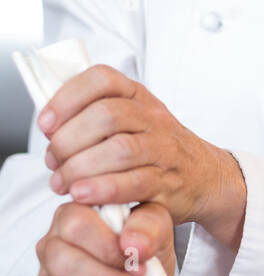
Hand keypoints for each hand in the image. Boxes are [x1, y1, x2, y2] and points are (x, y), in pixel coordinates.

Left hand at [37, 64, 226, 228]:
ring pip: (120, 149)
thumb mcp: (130, 121)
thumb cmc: (155, 149)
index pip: (102, 80)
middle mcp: (152, 117)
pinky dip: (103, 189)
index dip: (67, 98)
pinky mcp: (168, 183)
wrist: (205, 177)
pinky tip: (82, 194)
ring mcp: (163, 149)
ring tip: (62, 183)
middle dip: (68, 140)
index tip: (46, 123)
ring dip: (81, 168)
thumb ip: (91, 117)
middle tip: (53, 161)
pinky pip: (134, 182)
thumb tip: (49, 127)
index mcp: (137, 96)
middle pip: (106, 116)